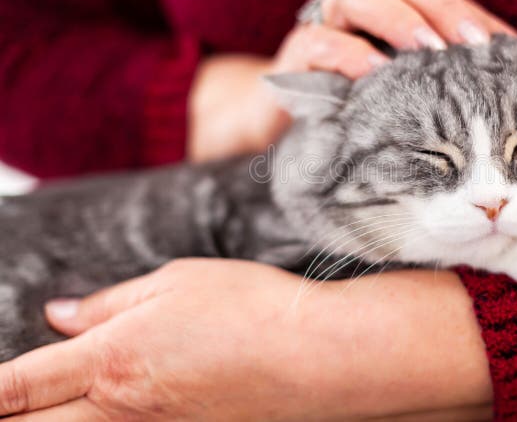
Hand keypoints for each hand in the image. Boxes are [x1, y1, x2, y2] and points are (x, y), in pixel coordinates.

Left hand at [0, 260, 491, 420]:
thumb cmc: (251, 307)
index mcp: (111, 358)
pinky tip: (107, 403)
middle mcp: (121, 408)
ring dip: (53, 420)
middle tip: (8, 399)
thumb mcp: (176, 280)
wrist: (314, 355)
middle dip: (13, 413)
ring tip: (50, 400)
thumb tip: (62, 315)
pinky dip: (100, 419)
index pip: (17, 385)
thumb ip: (110, 302)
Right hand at [189, 0, 515, 161]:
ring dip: (397, 18)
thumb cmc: (362, 112)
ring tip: (431, 50)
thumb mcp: (407, 96)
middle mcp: (358, 8)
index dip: (472, 14)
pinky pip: (318, 42)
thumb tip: (507, 90)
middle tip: (476, 44)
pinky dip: (349, 54)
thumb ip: (443, 83)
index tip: (510, 49)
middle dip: (443, 8)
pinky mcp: (294, 59)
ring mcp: (323, 27)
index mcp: (391, 9)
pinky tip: (376, 74)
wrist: (292, 134)